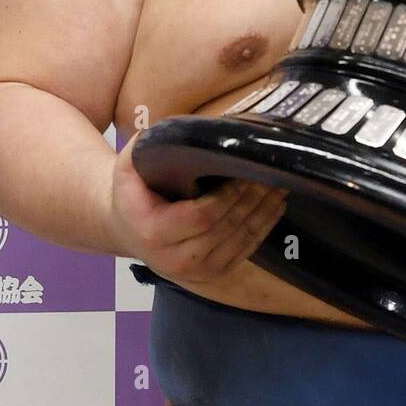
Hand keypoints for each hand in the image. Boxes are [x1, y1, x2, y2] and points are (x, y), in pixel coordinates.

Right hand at [109, 131, 287, 283]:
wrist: (126, 229)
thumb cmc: (132, 192)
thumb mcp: (128, 166)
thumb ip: (146, 147)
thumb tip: (181, 130)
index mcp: (154, 232)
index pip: (202, 216)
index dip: (228, 196)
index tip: (244, 174)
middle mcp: (175, 259)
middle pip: (225, 227)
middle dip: (252, 200)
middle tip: (271, 174)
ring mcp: (196, 272)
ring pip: (240, 240)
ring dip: (264, 212)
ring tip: (279, 185)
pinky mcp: (212, 275)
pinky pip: (244, 252)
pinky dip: (264, 228)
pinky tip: (275, 206)